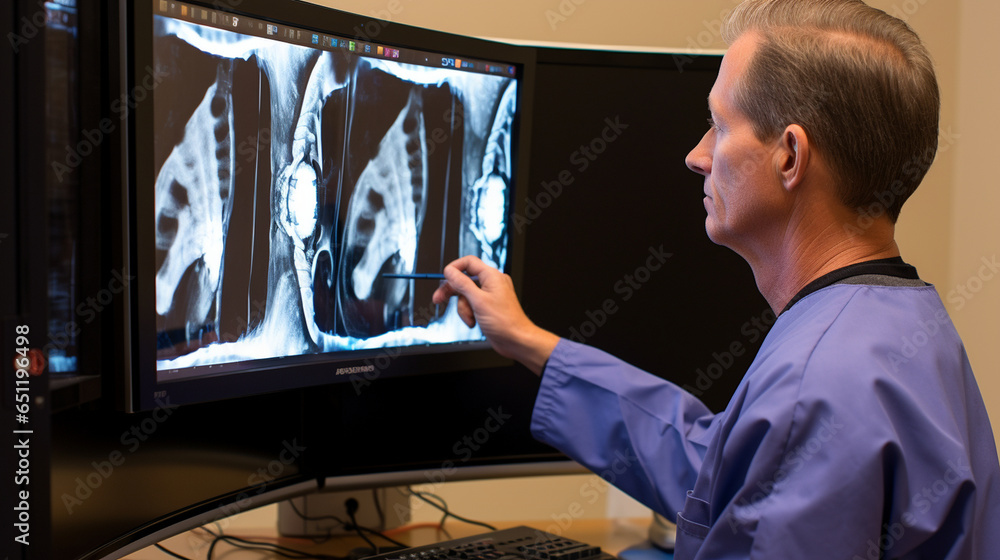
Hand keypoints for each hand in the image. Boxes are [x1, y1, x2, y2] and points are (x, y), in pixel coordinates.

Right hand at [432, 256, 558, 374]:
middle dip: (452, 291)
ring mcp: (489, 295)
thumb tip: (450, 271)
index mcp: (492, 276)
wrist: (516, 340)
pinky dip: (469, 313)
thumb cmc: (505, 322)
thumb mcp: (478, 301)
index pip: (469, 262)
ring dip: (463, 309)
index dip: (454, 268)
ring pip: (465, 295)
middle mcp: (491, 283)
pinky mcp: (487, 306)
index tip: (444, 277)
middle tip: (438, 298)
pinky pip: (471, 305)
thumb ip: (462, 284)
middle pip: (464, 280)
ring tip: (470, 318)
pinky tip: (473, 322)